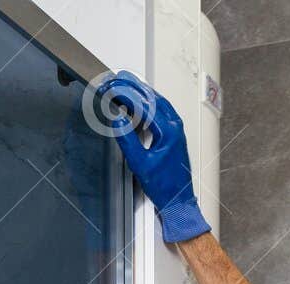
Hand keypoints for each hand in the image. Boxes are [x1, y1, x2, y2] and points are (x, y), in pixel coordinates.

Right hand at [95, 70, 209, 243]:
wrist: (178, 200)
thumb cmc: (164, 187)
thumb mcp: (140, 164)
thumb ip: (128, 139)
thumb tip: (118, 118)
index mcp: (168, 131)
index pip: (143, 103)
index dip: (125, 93)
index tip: (110, 88)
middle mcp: (175, 125)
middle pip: (151, 96)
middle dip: (132, 85)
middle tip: (115, 77)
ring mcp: (176, 128)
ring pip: (157, 100)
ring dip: (140, 90)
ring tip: (124, 82)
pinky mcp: (174, 133)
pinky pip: (160, 109)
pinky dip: (147, 100)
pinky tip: (138, 100)